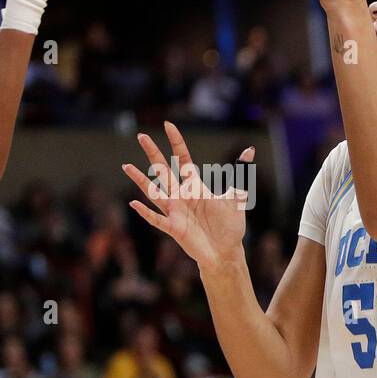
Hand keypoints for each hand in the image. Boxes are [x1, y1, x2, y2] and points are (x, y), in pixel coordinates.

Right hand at [121, 122, 252, 274]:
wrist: (226, 252)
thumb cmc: (229, 225)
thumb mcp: (237, 196)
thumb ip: (240, 173)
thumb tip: (250, 149)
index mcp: (195, 186)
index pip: (183, 159)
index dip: (176, 142)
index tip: (168, 125)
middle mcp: (181, 196)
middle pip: (164, 170)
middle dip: (153, 153)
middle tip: (141, 136)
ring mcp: (175, 211)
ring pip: (154, 192)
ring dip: (141, 180)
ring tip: (126, 166)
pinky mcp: (174, 228)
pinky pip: (157, 219)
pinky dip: (146, 212)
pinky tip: (134, 204)